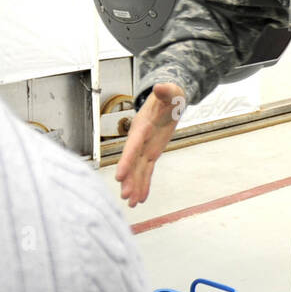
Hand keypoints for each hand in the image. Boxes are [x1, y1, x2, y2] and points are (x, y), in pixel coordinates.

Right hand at [114, 82, 186, 207]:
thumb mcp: (171, 92)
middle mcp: (140, 139)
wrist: (169, 99)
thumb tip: (161, 87)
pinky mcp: (152, 152)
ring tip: (131, 204)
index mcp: (142, 126)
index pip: (132, 146)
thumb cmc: (170, 95)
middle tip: (124, 196)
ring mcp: (145, 147)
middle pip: (133, 162)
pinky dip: (144, 184)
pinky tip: (141, 198)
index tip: (119, 176)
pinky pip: (147, 170)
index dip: (126, 161)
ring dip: (135, 186)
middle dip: (128, 179)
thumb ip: (166, 91)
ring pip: (138, 170)